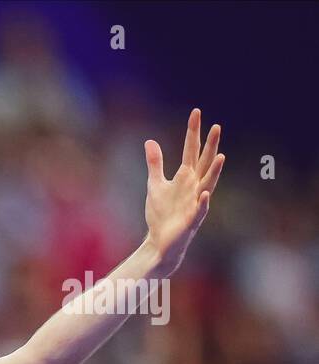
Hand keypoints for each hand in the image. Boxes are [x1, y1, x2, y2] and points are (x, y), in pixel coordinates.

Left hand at [143, 108, 224, 275]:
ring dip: (215, 172)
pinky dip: (202, 202)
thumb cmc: (161, 213)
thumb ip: (155, 163)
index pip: (191, 150)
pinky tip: (205, 194)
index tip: (196, 112)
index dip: (193, 132)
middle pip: (204, 163)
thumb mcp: (155, 184)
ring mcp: (195, 203)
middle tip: (217, 126)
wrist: (160, 242)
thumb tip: (150, 141)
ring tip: (221, 156)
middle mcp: (194, 187)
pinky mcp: (191, 221)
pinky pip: (199, 210)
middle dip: (210, 146)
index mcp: (186, 177)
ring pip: (208, 184)